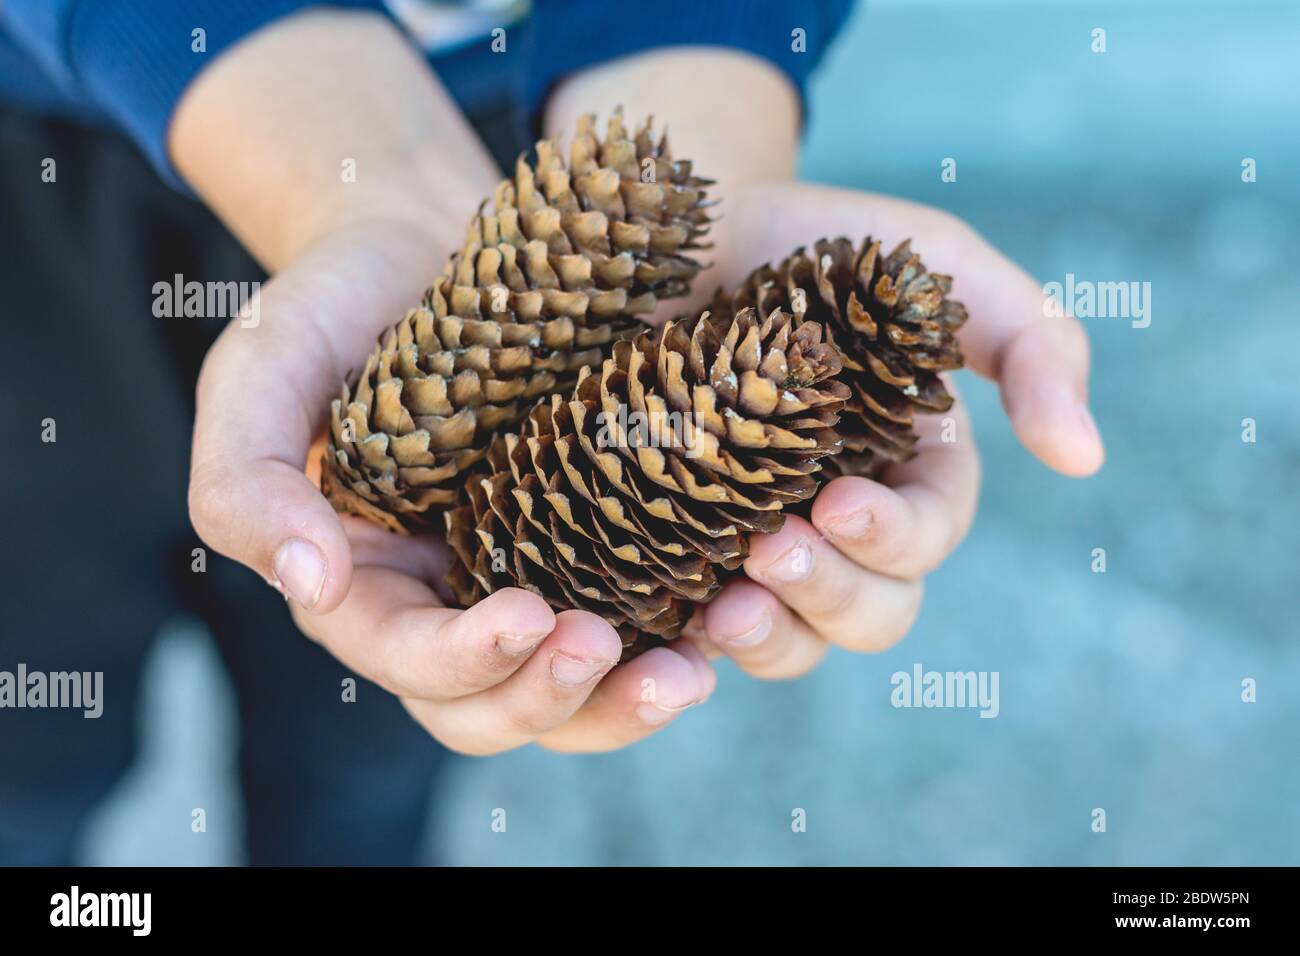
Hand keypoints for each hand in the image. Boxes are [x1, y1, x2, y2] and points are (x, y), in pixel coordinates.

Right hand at [188, 220, 714, 754]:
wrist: (428, 241)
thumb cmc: (335, 303)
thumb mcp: (259, 370)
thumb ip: (245, 477)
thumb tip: (309, 584)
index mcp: (359, 585)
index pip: (403, 660)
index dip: (462, 661)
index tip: (530, 617)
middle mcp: (441, 602)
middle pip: (489, 708)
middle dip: (549, 698)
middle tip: (608, 651)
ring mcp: (522, 577)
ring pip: (565, 689)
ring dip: (622, 701)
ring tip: (691, 671)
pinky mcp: (592, 542)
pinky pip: (631, 618)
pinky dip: (671, 639)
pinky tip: (721, 620)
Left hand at [658, 181, 1104, 675]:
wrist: (678, 233)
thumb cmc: (814, 245)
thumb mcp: (938, 263)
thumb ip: (1033, 341)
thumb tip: (1083, 456)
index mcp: (911, 470)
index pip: (927, 535)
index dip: (894, 539)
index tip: (838, 505)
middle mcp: (839, 522)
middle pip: (870, 611)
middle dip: (832, 597)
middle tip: (771, 555)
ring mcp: (756, 542)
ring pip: (789, 638)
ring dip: (768, 640)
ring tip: (721, 612)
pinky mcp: (676, 549)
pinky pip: (691, 632)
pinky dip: (688, 649)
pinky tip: (665, 632)